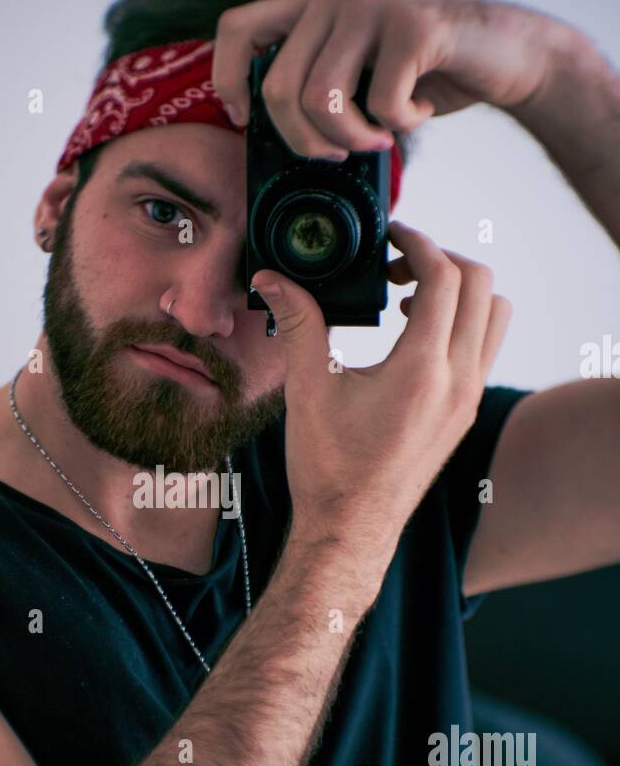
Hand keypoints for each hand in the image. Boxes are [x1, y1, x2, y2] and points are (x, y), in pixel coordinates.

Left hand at [212, 0, 560, 157]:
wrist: (507, 54)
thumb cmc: (426, 75)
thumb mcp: (357, 76)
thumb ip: (313, 82)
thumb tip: (261, 131)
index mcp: (314, 5)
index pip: (237, 29)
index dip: (228, 81)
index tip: (247, 121)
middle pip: (276, 88)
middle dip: (305, 141)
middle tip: (341, 152)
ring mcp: (372, 4)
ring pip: (319, 100)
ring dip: (350, 140)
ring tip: (379, 136)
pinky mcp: (412, 25)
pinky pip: (379, 103)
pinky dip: (400, 125)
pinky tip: (419, 111)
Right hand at [252, 222, 511, 556]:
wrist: (351, 528)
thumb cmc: (329, 467)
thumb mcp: (307, 389)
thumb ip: (296, 324)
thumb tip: (270, 280)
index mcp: (423, 369)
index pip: (445, 277)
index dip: (417, 242)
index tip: (389, 236)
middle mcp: (459, 380)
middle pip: (481, 286)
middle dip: (441, 260)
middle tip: (396, 265)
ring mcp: (469, 398)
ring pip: (494, 316)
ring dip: (460, 292)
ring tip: (408, 298)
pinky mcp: (465, 412)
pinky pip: (483, 348)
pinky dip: (461, 324)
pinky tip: (412, 337)